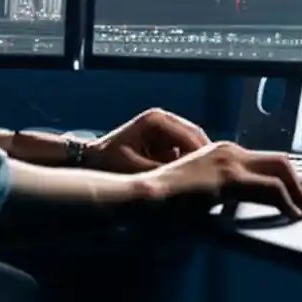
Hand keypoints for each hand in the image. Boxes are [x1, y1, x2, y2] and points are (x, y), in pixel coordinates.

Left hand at [88, 108, 210, 172]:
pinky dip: (187, 165)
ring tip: (202, 183)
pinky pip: (185, 152)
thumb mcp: (132, 168)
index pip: (191, 136)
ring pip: (193, 146)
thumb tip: (183, 180)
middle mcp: (164, 119)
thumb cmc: (106, 162)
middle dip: (203, 159)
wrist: (88, 161)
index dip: (203, 156)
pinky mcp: (165, 140)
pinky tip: (188, 181)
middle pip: (197, 138)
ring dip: (196, 163)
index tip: (211, 176)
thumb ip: (159, 172)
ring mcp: (166, 128)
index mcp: (157, 119)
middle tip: (213, 181)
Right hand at [138, 141, 301, 219]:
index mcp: (224, 152)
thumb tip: (239, 202)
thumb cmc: (165, 199)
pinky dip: (286, 201)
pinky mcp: (228, 177)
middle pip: (280, 160)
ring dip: (298, 191)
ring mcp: (229, 161)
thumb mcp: (200, 190)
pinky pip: (269, 187)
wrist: (142, 195)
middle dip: (300, 182)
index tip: (298, 193)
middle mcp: (230, 151)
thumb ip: (221, 191)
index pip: (266, 160)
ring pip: (280, 169)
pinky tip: (290, 214)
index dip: (287, 177)